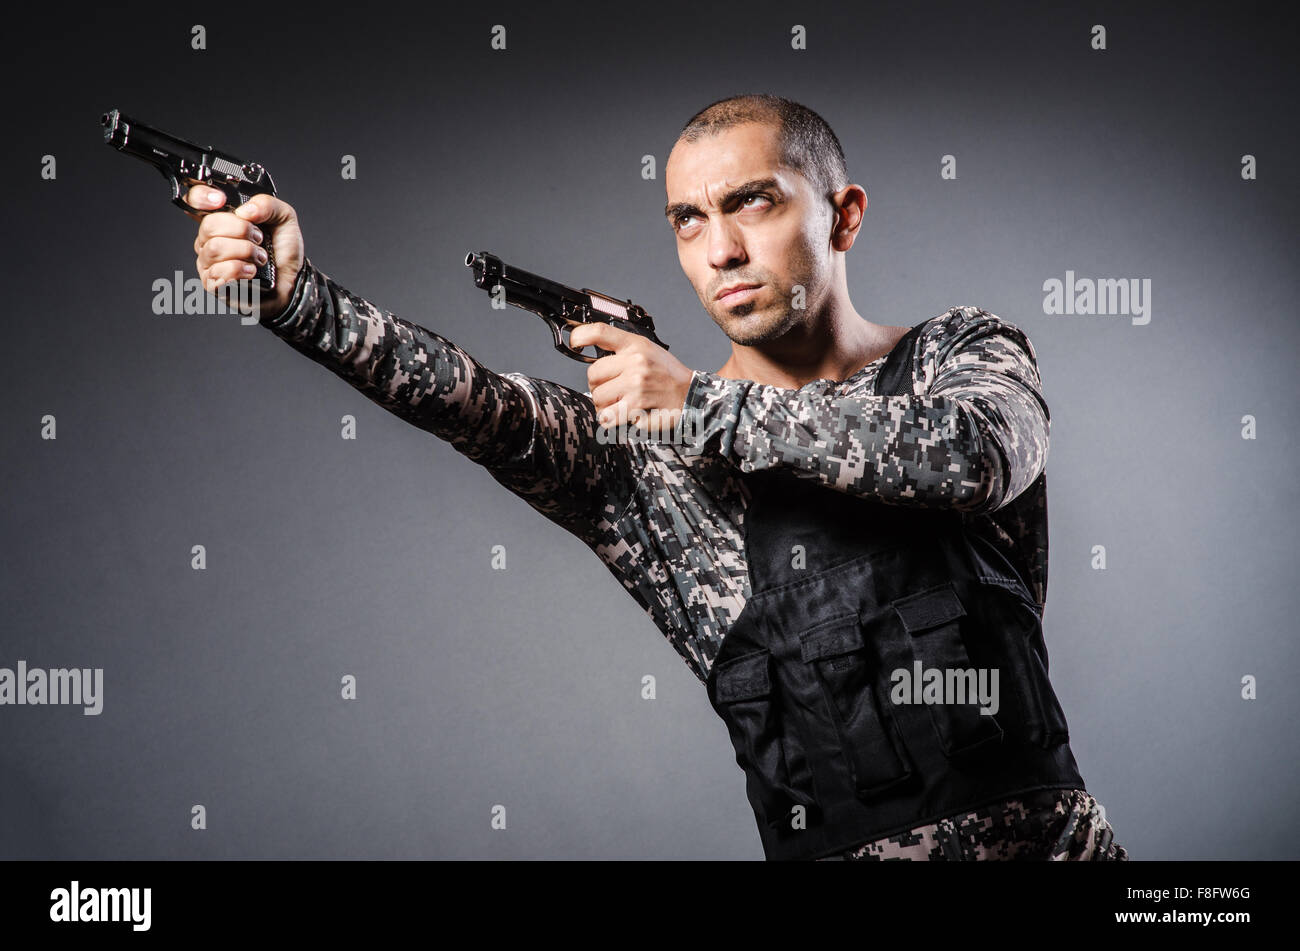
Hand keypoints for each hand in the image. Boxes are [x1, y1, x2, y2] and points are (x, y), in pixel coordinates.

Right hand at [184, 184, 304, 321]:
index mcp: (222, 219)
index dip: (201, 197)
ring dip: (245, 251)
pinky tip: (252, 271)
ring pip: (215, 248)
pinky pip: (220, 271)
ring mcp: (209, 262)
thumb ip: (266, 204)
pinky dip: (241, 270)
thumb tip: (245, 210)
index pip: (195, 200)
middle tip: (259, 238)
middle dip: (241, 230)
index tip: (221, 200)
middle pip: (209, 225)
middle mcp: (210, 239)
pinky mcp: (214, 284)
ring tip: (260, 257)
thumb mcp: (284, 218)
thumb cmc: (282, 251)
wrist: (293, 281)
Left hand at [569, 322, 694, 435]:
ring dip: (604, 406)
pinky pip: (608, 418)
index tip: (574, 342)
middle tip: (613, 391)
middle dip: (598, 386)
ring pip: (598, 398)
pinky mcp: (637, 408)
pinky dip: (614, 420)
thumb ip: (623, 350)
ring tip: (620, 404)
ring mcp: (636, 386)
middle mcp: (636, 363)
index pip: (601, 332)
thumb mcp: (648, 351)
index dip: (580, 336)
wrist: (692, 396)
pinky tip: (627, 414)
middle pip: (592, 375)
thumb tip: (590, 352)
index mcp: (637, 346)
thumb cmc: (668, 376)